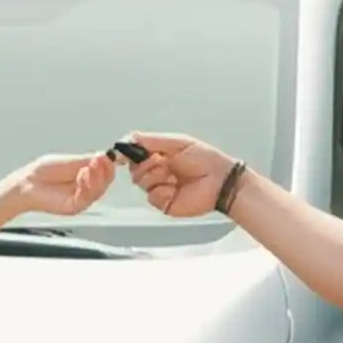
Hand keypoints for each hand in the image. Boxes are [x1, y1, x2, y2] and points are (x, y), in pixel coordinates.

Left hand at [12, 153, 115, 215]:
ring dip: (96, 177)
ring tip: (90, 166)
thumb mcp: (71, 161)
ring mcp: (82, 199)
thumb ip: (88, 160)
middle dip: (104, 170)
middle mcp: (87, 189)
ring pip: (97, 191)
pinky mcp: (74, 207)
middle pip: (104, 182)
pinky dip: (86, 186)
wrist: (29, 183)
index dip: (109, 164)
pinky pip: (86, 198)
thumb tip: (106, 155)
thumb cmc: (45, 172)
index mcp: (87, 176)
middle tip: (101, 160)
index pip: (105, 172)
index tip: (110, 156)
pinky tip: (83, 175)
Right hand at [116, 132, 237, 216]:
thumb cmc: (205, 159)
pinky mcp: (164, 203)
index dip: (128, 153)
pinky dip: (162, 191)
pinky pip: (152, 197)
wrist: (220, 181)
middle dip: (147, 164)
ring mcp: (159, 187)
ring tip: (175, 175)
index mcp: (159, 154)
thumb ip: (150, 140)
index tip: (122, 153)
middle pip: (134, 168)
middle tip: (164, 162)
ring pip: (141, 182)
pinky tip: (176, 187)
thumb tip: (126, 139)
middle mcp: (156, 171)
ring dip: (157, 176)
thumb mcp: (177, 142)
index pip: (134, 153)